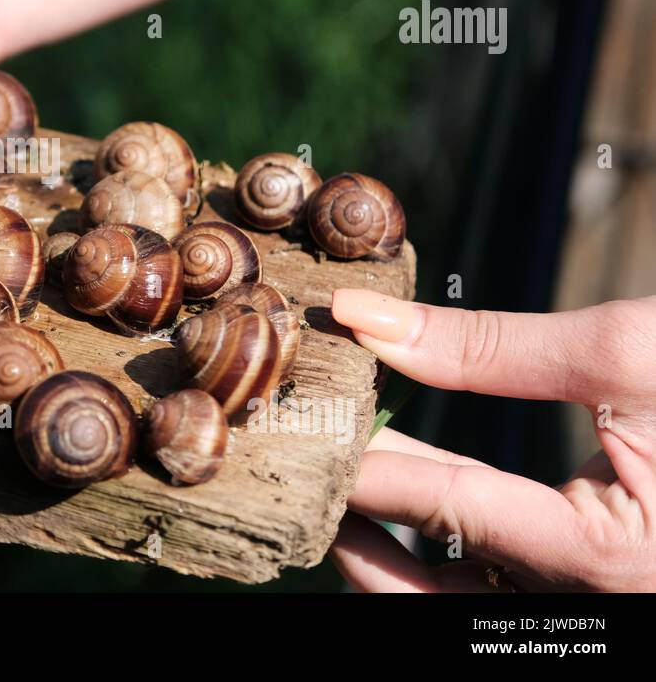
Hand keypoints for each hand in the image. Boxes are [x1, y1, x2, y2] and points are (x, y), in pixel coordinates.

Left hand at [329, 288, 655, 590]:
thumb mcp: (617, 352)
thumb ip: (485, 348)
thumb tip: (367, 321)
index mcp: (604, 556)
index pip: (447, 509)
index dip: (366, 465)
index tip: (303, 430)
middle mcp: (599, 600)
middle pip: (436, 588)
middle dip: (361, 532)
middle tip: (307, 470)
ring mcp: (598, 599)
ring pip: (459, 596)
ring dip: (392, 546)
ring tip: (340, 473)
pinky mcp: (599, 578)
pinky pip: (499, 577)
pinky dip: (443, 537)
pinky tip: (404, 480)